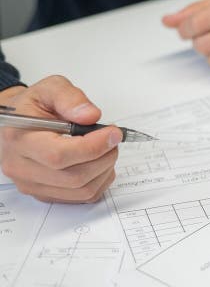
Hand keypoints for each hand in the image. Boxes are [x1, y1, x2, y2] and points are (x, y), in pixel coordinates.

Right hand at [0, 76, 121, 202]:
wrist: (19, 122)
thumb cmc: (34, 106)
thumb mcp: (50, 89)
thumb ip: (69, 98)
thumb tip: (91, 116)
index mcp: (20, 139)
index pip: (59, 155)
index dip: (93, 146)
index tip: (113, 133)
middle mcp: (21, 167)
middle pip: (74, 177)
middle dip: (104, 157)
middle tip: (114, 139)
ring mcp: (32, 184)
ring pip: (81, 190)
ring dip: (105, 169)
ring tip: (107, 148)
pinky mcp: (45, 193)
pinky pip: (82, 197)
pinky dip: (100, 181)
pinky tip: (100, 162)